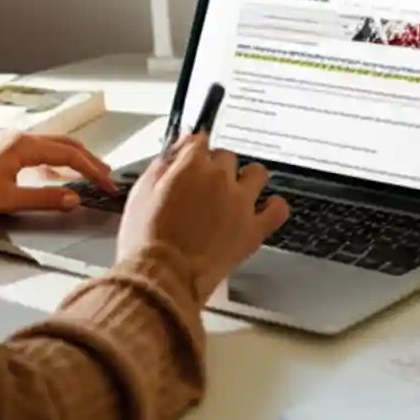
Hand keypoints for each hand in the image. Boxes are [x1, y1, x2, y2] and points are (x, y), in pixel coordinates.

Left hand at [0, 133, 116, 220]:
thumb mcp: (7, 198)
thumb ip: (44, 198)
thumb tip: (74, 199)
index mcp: (23, 145)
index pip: (70, 155)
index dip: (93, 171)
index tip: (107, 185)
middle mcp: (19, 139)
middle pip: (65, 145)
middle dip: (89, 161)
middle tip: (107, 177)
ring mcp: (9, 144)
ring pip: (52, 147)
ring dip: (73, 159)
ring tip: (90, 172)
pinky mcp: (1, 152)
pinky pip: (38, 153)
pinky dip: (55, 163)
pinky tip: (56, 175)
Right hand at [117, 133, 288, 302]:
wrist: (163, 279)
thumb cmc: (146, 241)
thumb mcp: (141, 193)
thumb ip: (163, 164)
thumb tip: (177, 147)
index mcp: (191, 166)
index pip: (200, 140)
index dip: (192, 150)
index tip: (190, 158)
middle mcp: (220, 179)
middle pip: (226, 156)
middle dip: (215, 168)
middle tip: (203, 187)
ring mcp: (241, 204)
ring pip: (256, 173)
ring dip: (247, 179)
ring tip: (235, 193)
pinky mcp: (254, 230)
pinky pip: (278, 209)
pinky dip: (273, 206)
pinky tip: (263, 209)